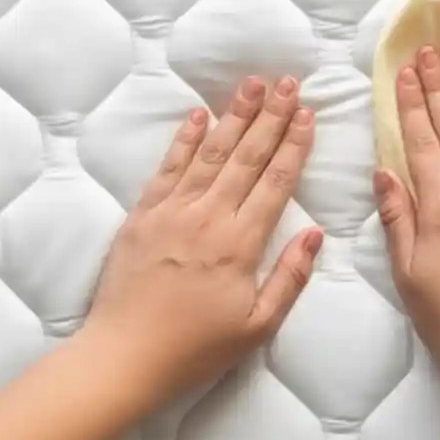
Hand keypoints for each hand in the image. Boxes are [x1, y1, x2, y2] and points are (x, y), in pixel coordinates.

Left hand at [81, 75, 321, 399]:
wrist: (123, 357)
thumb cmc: (196, 349)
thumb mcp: (257, 325)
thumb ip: (290, 276)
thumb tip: (316, 234)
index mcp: (240, 243)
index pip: (276, 182)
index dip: (294, 145)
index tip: (307, 113)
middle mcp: (208, 217)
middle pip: (246, 157)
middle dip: (271, 117)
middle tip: (288, 82)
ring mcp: (171, 212)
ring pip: (210, 153)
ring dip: (234, 116)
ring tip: (252, 84)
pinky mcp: (142, 216)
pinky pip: (167, 169)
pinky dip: (183, 139)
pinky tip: (199, 115)